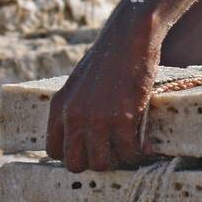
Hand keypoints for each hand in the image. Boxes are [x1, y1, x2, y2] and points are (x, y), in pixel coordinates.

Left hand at [46, 0, 163, 170]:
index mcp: (59, 107)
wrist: (129, 37)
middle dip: (96, 162)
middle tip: (115, 152)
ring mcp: (97, 120)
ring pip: (103, 164)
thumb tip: (85, 130)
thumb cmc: (110, 56)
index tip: (93, 150)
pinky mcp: (122, 119)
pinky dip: (139, 154)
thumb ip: (76, 106)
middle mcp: (73, 116)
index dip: (76, 154)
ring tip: (132, 150)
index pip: (54, 151)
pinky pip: (129, 153)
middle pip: (76, 164)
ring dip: (119, 161)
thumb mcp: (80, 82)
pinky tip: (147, 146)